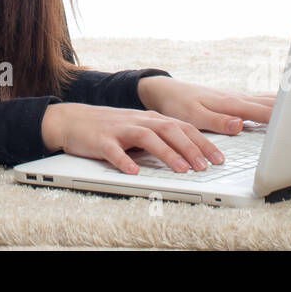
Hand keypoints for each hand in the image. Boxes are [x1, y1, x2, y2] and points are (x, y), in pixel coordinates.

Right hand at [40, 102, 227, 175]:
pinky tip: (133, 172)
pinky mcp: (101, 140)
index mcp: (150, 119)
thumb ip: (160, 138)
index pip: (182, 127)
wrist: (72, 120)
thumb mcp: (138, 129)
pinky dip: (124, 161)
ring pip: (147, 137)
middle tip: (205, 166)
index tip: (218, 158)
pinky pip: (113, 151)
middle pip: (169, 129)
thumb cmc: (109, 128)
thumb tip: (190, 156)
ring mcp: (119, 129)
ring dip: (166, 153)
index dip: (202, 142)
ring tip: (181, 169)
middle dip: (190, 148)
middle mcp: (138, 120)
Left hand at [137, 76, 275, 134]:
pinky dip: (277, 101)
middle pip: (273, 103)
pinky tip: (284, 104)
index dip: (285, 118)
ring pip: (269, 100)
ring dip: (290, 102)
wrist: (164, 90)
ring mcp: (238, 98)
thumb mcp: (192, 117)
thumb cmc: (177, 104)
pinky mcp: (235, 101)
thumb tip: (240, 125)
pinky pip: (262, 101)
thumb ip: (217, 122)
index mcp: (231, 105)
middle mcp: (238, 99)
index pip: (264, 113)